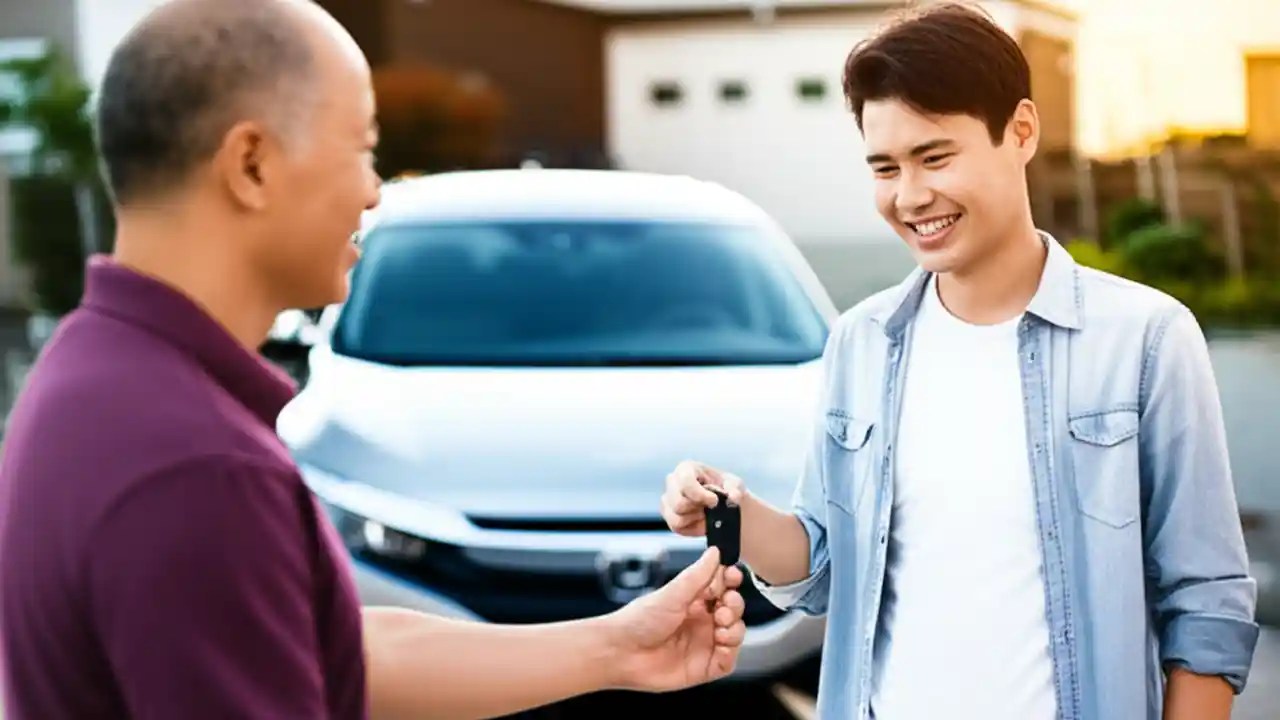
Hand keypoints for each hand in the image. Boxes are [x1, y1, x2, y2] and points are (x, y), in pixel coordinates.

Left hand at [604, 547, 746, 691]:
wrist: (619, 652)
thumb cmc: (638, 621)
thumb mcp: (672, 593)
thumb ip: (697, 575)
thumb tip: (715, 552)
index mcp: (692, 601)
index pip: (723, 588)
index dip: (731, 582)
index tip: (734, 575)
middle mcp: (700, 622)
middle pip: (733, 610)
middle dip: (735, 604)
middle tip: (725, 603)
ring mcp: (702, 645)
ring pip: (735, 635)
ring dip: (736, 627)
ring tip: (721, 623)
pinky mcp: (702, 668)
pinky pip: (727, 662)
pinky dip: (731, 653)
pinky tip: (722, 643)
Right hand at [661, 461, 746, 537]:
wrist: (721, 501)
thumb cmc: (725, 487)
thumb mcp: (734, 484)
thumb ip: (735, 489)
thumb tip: (734, 497)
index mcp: (686, 468)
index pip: (685, 482)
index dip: (700, 495)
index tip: (714, 501)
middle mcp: (672, 482)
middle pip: (679, 504)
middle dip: (698, 510)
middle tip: (711, 509)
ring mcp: (667, 499)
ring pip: (676, 519)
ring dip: (696, 520)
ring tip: (707, 514)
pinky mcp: (668, 515)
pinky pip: (677, 528)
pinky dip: (693, 528)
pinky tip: (702, 521)